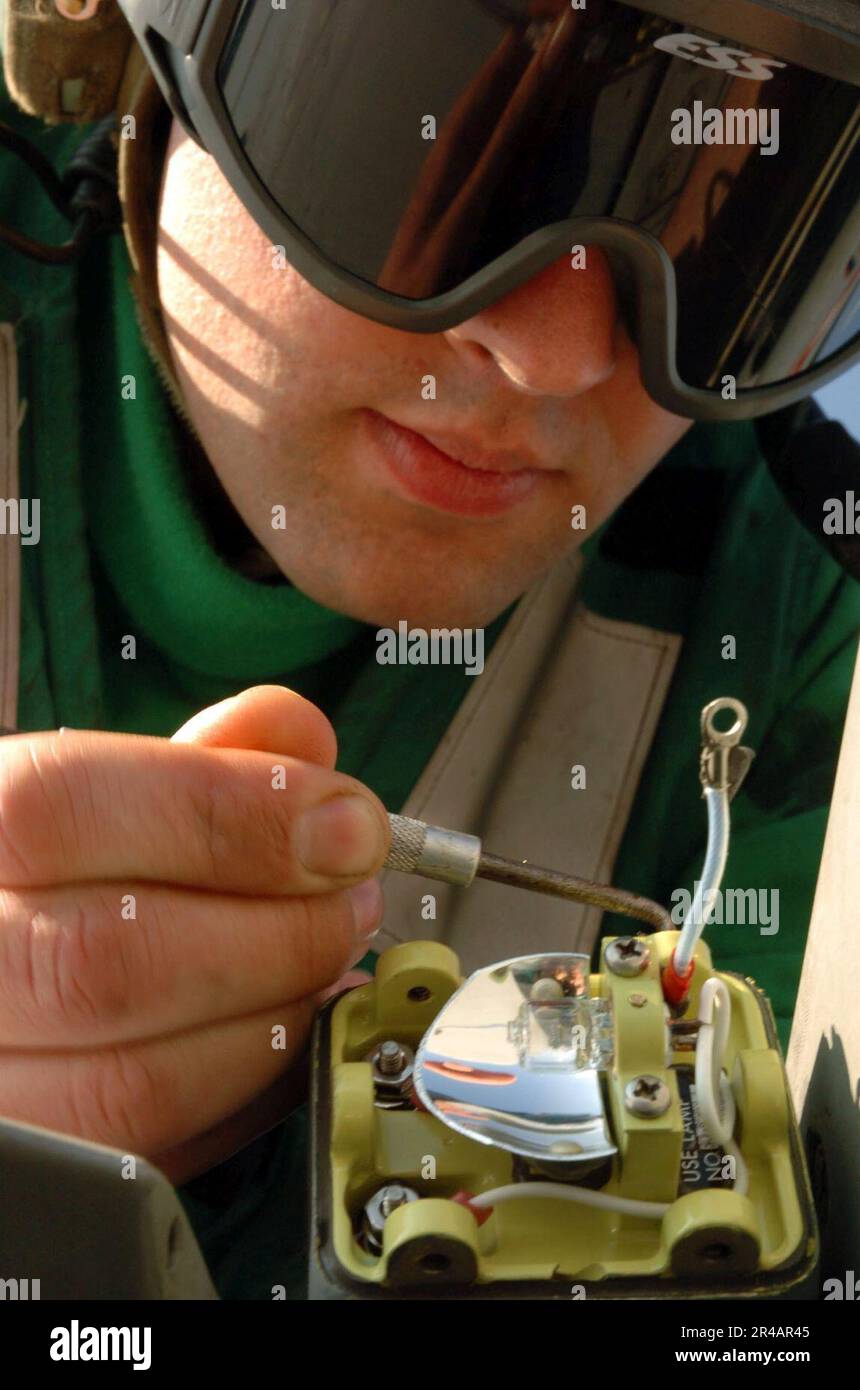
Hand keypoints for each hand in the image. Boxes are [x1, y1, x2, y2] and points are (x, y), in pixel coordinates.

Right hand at [0, 686, 387, 1182]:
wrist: (7, 972)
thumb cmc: (47, 878)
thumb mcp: (99, 794)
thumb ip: (197, 761)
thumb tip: (301, 739)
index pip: (60, 809)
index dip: (229, 813)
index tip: (348, 824)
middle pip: (108, 960)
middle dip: (278, 932)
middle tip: (351, 903)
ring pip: (134, 1084)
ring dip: (275, 1020)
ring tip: (327, 965)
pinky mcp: (38, 1164)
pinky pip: (156, 1155)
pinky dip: (249, 1091)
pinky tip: (282, 1029)